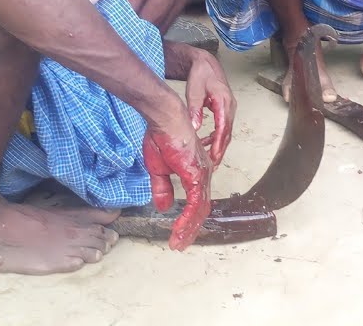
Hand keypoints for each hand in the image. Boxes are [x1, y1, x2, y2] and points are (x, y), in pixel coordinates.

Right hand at [142, 100, 211, 250]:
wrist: (164, 119)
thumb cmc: (162, 137)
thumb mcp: (158, 169)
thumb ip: (162, 189)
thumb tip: (164, 207)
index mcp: (196, 172)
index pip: (197, 202)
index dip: (189, 220)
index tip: (178, 234)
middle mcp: (203, 174)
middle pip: (202, 208)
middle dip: (191, 229)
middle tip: (180, 244)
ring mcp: (202, 174)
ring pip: (200, 209)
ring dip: (189, 228)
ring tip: (179, 242)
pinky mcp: (196, 174)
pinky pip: (195, 202)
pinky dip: (188, 218)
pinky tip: (180, 229)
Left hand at [185, 54, 235, 165]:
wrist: (205, 62)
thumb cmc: (200, 74)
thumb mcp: (194, 90)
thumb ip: (194, 109)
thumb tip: (195, 128)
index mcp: (224, 101)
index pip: (223, 127)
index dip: (219, 143)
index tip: (214, 156)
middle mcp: (230, 105)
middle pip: (228, 132)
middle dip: (221, 149)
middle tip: (213, 165)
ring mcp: (230, 107)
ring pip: (226, 131)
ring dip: (219, 145)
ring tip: (210, 159)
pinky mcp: (225, 109)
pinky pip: (223, 126)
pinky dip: (217, 137)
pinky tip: (207, 143)